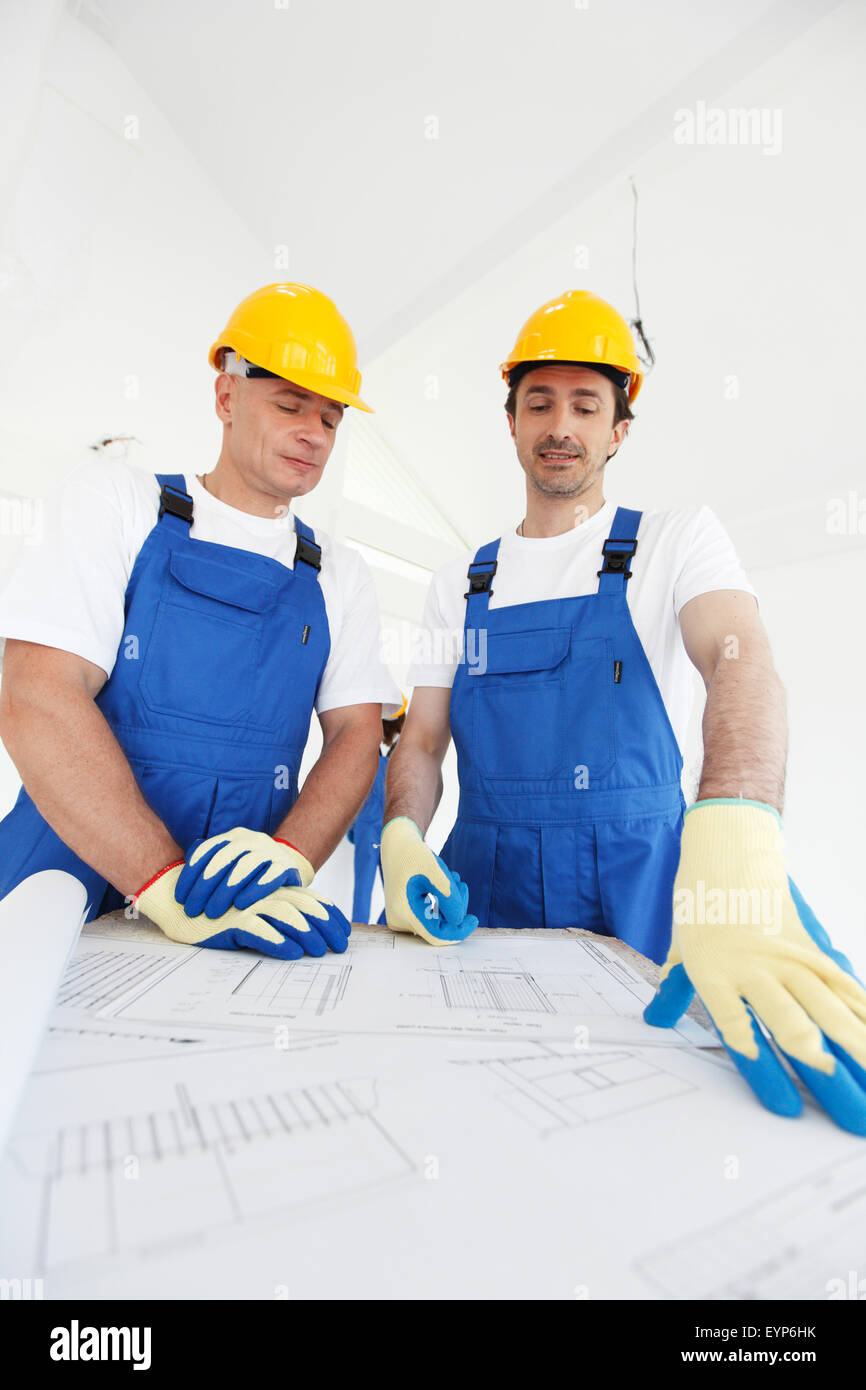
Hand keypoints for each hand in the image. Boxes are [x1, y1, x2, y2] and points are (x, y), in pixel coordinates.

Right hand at [136, 862, 349, 958]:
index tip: (344, 933)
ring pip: (286, 916)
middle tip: (340, 947)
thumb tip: (308, 935)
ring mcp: (247, 907)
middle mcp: (263, 895)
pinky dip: (278, 942)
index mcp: (272, 891)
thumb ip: (275, 913)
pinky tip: (292, 952)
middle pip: (304, 907)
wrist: (177, 900)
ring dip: (306, 934)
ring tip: (320, 951)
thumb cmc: (218, 909)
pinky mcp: (231, 921)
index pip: (309, 900)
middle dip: (325, 928)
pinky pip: (259, 930)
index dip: (330, 916)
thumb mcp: (251, 909)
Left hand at [174, 828, 313, 916]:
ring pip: (245, 866)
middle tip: (193, 910)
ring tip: (212, 912)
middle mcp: (251, 840)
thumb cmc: (252, 869)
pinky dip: (255, 890)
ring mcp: (270, 851)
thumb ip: (210, 862)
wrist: (291, 863)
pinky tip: (241, 904)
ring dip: (226, 890)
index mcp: (233, 837)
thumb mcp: (231, 860)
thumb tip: (183, 871)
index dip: (190, 875)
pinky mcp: (286, 866)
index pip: (206, 852)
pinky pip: (270, 876)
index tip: (180, 898)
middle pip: (223, 860)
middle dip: (204, 887)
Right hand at [380, 816, 477, 944]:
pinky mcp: (405, 914)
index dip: (458, 931)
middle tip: (461, 885)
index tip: (473, 919)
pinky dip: (441, 902)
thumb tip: (458, 921)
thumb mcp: (435, 871)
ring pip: (436, 920)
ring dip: (450, 902)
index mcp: (404, 911)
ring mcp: (401, 918)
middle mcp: (399, 919)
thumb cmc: (414, 856)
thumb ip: (448, 897)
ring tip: (453, 879)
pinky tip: (445, 883)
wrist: (396, 846)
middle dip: (455, 909)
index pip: (436, 935)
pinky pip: (429, 915)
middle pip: (438, 927)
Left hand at [644, 800, 865, 1133]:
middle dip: (814, 1055)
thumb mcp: (681, 947)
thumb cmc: (701, 905)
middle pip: (789, 1016)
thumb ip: (675, 990)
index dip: (755, 1059)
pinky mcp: (811, 947)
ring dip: (851, 1040)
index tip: (777, 1101)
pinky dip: (861, 1010)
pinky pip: (841, 983)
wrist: (729, 851)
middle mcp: (754, 966)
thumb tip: (656, 1021)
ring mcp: (787, 956)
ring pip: (825, 1002)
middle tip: (836, 1089)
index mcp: (714, 972)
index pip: (735, 1023)